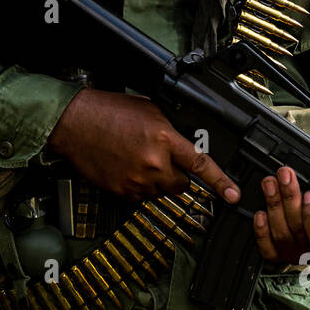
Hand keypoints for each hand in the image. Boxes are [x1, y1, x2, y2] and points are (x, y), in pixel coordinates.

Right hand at [48, 88, 239, 203]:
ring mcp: (137, 181)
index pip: (200, 164)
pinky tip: (126, 168)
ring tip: (138, 160)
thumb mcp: (150, 111)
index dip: (221, 182)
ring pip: (162, 192)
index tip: (234, 195)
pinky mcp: (123, 192)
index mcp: (164, 139)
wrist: (74, 123)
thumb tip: (187, 144)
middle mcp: (153, 163)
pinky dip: (138, 186)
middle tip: (160, 160)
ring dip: (157, 181)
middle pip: (182, 185)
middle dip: (177, 175)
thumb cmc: (109, 112)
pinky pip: (141, 197)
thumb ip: (172, 131)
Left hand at [254, 164, 309, 264]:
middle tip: (284, 175)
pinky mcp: (281, 256)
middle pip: (296, 230)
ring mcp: (297, 255)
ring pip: (281, 234)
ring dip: (273, 206)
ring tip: (270, 183)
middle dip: (288, 199)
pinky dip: (261, 233)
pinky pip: (268, 249)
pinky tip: (260, 213)